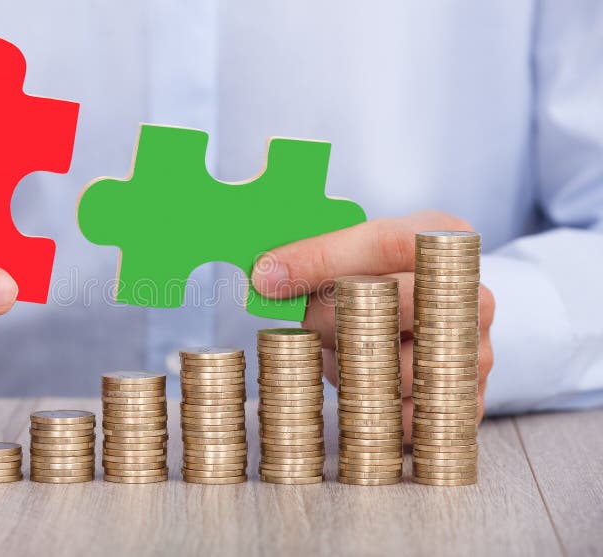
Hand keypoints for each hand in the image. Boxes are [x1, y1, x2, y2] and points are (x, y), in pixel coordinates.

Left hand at [252, 211, 494, 440]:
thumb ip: (315, 257)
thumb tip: (266, 277)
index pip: (383, 243)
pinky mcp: (469, 401)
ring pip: (398, 368)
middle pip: (396, 304)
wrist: (432, 322)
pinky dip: (372, 407)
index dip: (322, 260)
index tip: (270, 277)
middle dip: (333, 317)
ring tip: (342, 352)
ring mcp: (477, 351)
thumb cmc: (383, 281)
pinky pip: (408, 415)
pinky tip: (363, 386)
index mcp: (445, 239)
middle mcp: (473, 295)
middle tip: (307, 321)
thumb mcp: (354, 254)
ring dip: (352, 366)